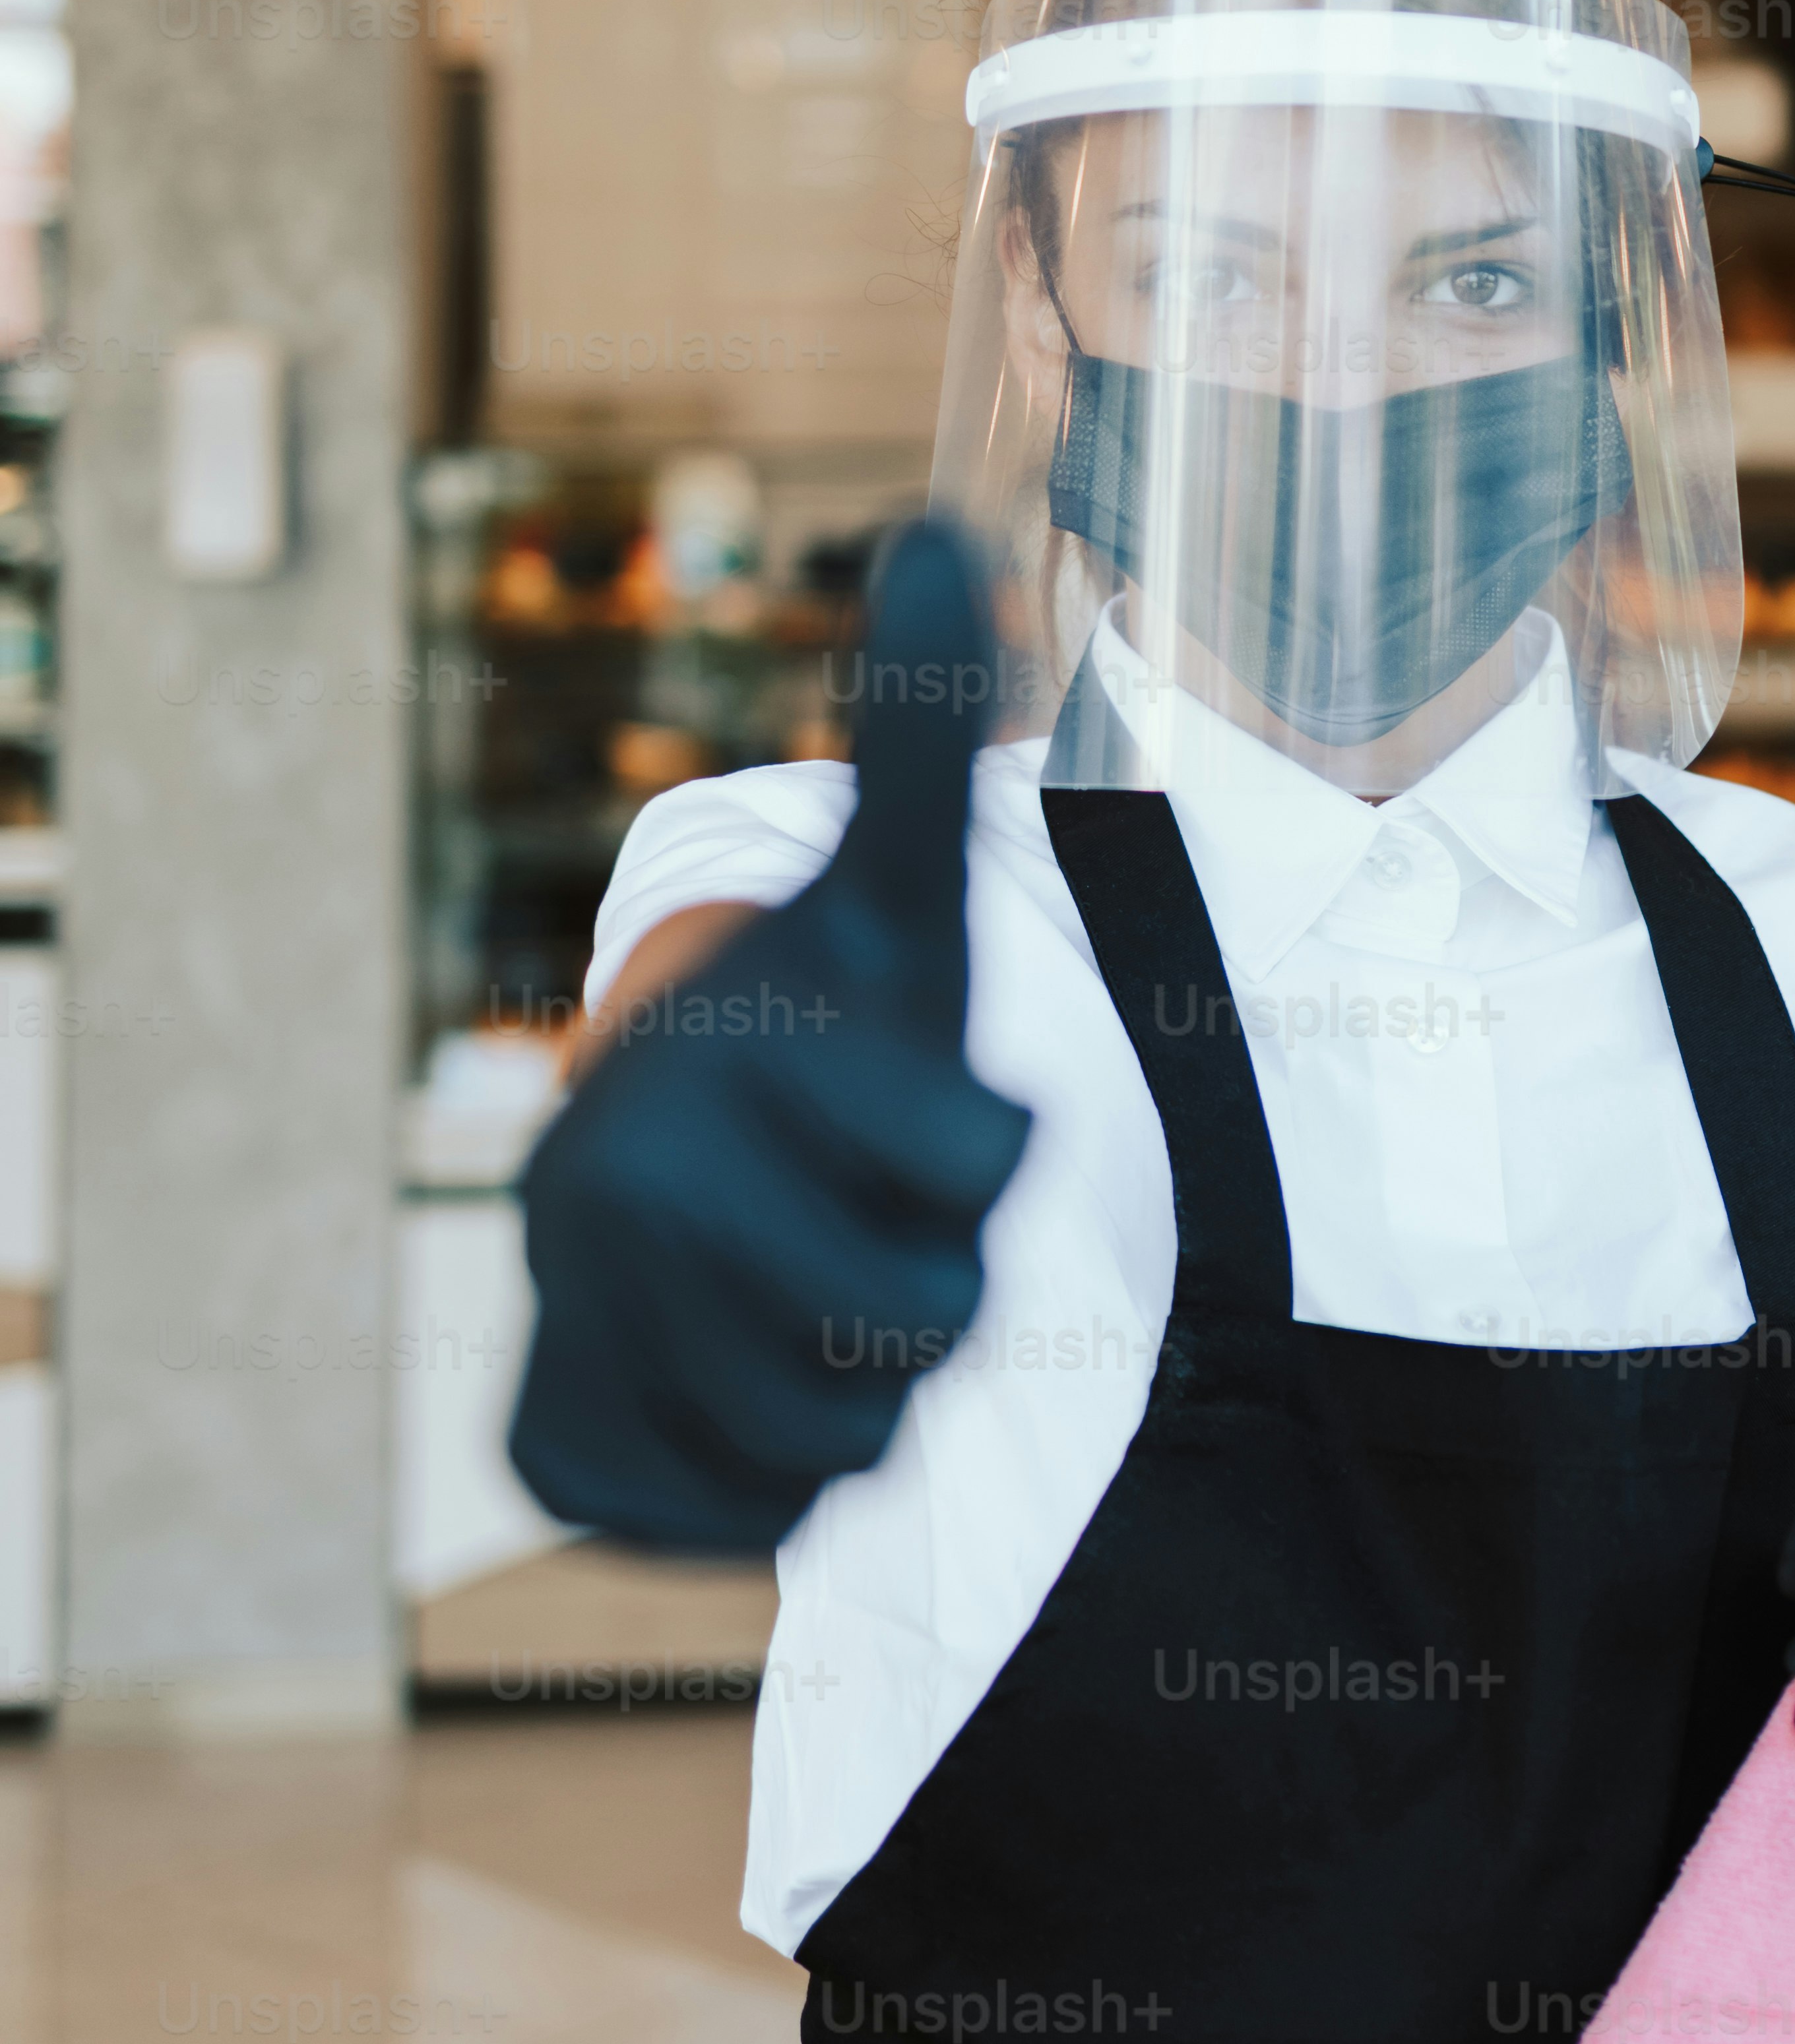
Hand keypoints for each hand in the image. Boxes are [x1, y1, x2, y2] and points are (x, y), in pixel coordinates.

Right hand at [507, 520, 1030, 1556]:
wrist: (674, 1149)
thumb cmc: (828, 1024)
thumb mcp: (894, 890)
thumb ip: (920, 729)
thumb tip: (941, 522)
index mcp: (717, 1057)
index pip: (986, 1176)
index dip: (990, 1153)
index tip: (918, 1104)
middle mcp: (608, 1187)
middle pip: (918, 1326)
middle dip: (936, 1287)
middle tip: (876, 1219)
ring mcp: (566, 1323)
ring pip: (840, 1444)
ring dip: (870, 1389)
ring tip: (817, 1290)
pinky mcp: (555, 1448)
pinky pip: (749, 1521)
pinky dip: (777, 1478)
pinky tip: (745, 1374)